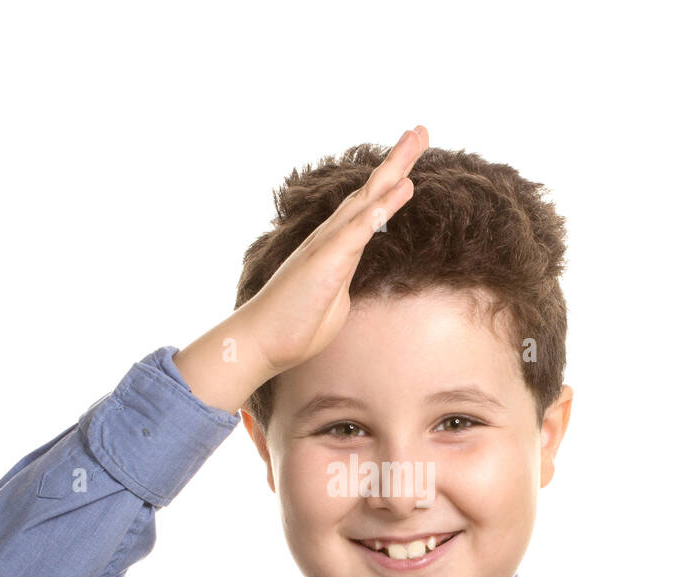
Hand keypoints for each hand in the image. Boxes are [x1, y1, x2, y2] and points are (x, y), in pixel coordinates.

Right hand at [239, 124, 429, 374]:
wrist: (261, 341)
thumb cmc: (294, 326)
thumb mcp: (332, 301)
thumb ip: (343, 283)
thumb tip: (349, 285)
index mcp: (336, 248)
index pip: (368, 208)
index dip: (391, 183)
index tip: (412, 162)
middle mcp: (331, 238)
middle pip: (369, 191)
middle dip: (397, 160)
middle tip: (420, 130)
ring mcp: (327, 247)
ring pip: (366, 200)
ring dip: (393, 170)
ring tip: (415, 140)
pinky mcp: (326, 262)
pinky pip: (358, 230)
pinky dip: (381, 208)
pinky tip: (402, 187)